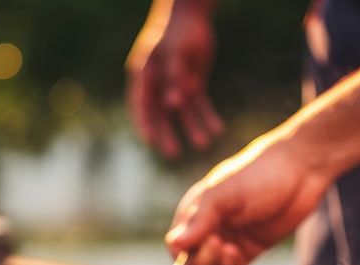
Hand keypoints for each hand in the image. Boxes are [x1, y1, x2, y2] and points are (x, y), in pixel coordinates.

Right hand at [126, 0, 223, 157]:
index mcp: (145, 74)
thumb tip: (173, 105)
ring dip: (192, 128)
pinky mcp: (192, 84)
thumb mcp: (176, 51)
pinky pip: (199, 105)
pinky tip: (218, 130)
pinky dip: (207, 117)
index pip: (142, 104)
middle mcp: (158, 83)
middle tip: (173, 155)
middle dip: (167, 134)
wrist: (192, 14)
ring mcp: (175, 85)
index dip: (145, 124)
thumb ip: (175, 77)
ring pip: (182, 112)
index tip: (150, 142)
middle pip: (160, 114)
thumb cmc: (179, 30)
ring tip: (204, 144)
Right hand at [165, 131, 332, 264]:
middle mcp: (208, 226)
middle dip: (204, 262)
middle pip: (193, 261)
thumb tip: (176, 244)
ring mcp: (229, 238)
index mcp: (195, 210)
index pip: (177, 245)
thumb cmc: (258, 175)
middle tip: (222, 246)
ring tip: (234, 251)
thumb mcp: (224, 195)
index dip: (182, 263)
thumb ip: (200, 220)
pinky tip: (239, 254)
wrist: (300, 171)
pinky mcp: (248, 248)